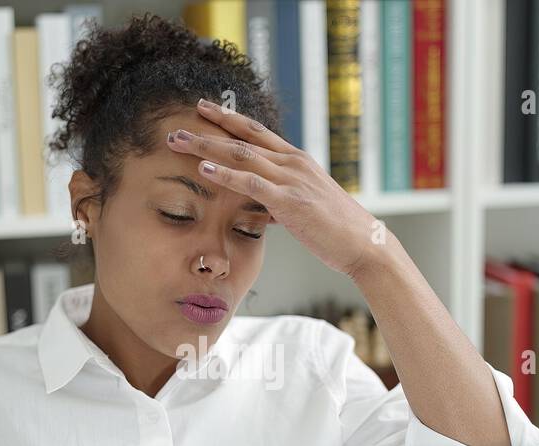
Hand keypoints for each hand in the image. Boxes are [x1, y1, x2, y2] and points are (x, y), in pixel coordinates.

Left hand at [167, 99, 390, 279]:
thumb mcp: (304, 208)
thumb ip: (280, 202)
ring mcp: (291, 179)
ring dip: (206, 146)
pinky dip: (226, 174)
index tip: (203, 109)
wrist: (362, 244)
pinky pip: (252, 183)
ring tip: (179, 141)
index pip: (256, 132)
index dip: (228, 119)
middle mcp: (293, 162)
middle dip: (208, 128)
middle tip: (176, 125)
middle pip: (243, 137)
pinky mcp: (290, 201)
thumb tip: (264, 209)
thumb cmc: (335, 230)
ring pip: (242, 154)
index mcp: (296, 160)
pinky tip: (204, 169)